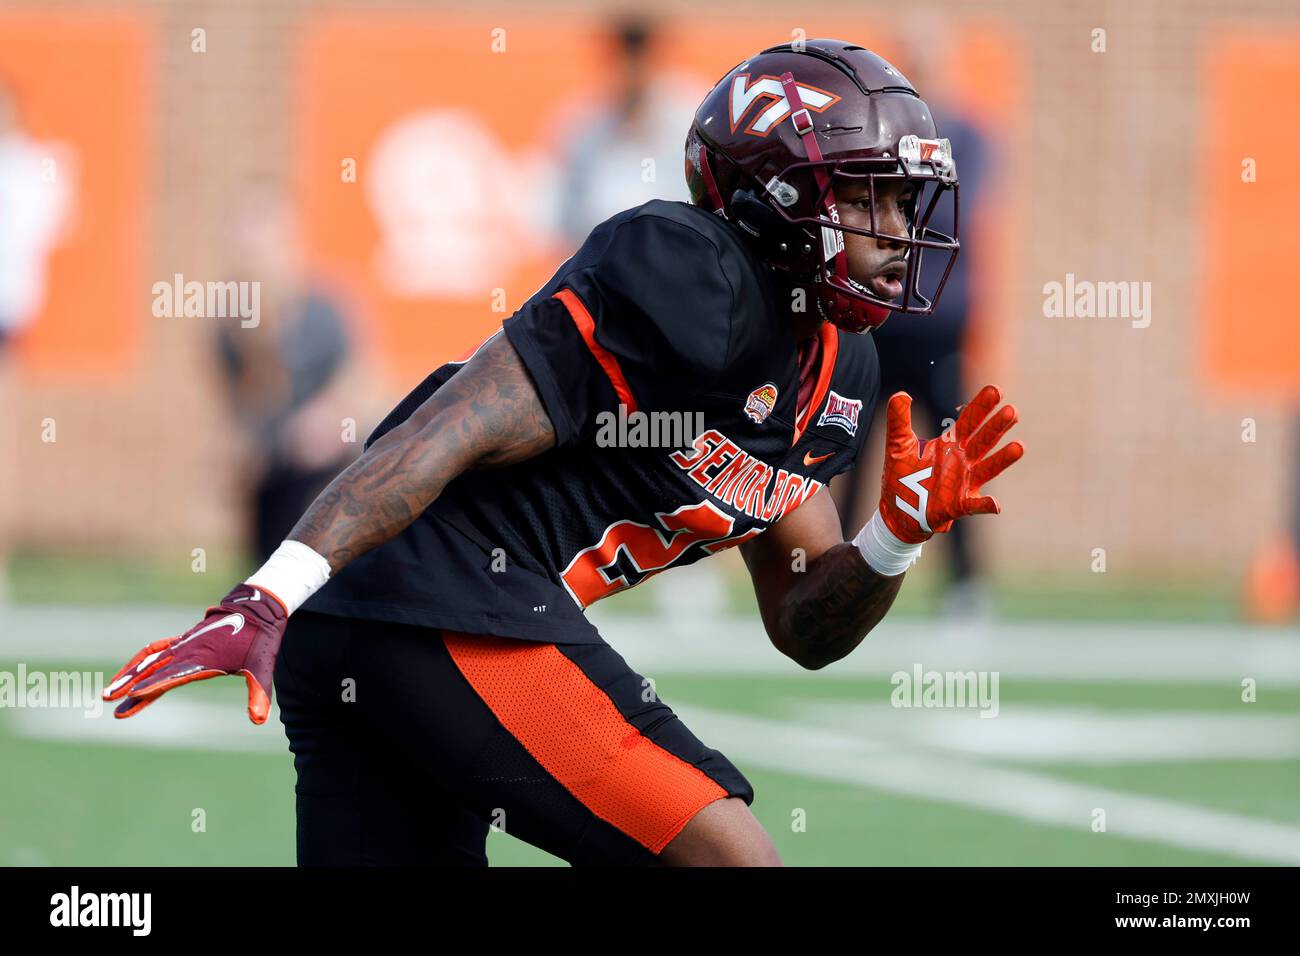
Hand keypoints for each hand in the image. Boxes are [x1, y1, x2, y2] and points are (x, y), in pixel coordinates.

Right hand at [103, 583, 287, 723]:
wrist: (259, 609)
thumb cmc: (260, 640)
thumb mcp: (263, 667)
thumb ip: (259, 694)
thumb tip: (259, 722)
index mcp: (205, 659)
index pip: (174, 675)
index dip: (154, 685)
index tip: (133, 695)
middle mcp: (189, 650)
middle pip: (154, 670)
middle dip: (130, 685)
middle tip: (108, 701)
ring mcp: (184, 644)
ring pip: (149, 660)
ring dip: (128, 674)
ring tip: (108, 693)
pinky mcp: (183, 641)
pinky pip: (155, 650)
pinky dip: (140, 661)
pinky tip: (130, 673)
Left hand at [878, 384, 1023, 543]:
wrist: (897, 511)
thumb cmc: (902, 477)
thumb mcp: (897, 446)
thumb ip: (898, 420)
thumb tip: (900, 394)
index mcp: (949, 444)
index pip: (969, 420)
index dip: (981, 405)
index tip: (996, 390)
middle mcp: (962, 461)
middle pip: (983, 440)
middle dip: (997, 426)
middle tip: (1012, 411)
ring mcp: (964, 483)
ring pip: (987, 468)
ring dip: (1002, 459)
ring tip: (1019, 447)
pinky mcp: (959, 505)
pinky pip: (975, 506)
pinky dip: (986, 505)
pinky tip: (996, 505)